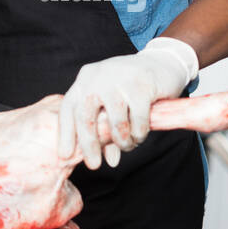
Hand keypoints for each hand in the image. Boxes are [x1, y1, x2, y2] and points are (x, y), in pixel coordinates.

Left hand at [58, 37, 198, 170]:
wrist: (162, 62)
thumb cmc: (132, 86)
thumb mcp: (113, 103)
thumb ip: (108, 130)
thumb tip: (109, 161)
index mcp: (85, 80)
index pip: (68, 109)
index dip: (65, 135)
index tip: (65, 156)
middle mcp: (98, 78)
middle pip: (85, 117)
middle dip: (89, 145)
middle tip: (94, 165)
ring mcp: (119, 80)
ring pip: (115, 123)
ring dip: (123, 141)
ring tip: (129, 145)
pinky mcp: (141, 86)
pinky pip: (137, 121)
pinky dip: (139, 133)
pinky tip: (140, 134)